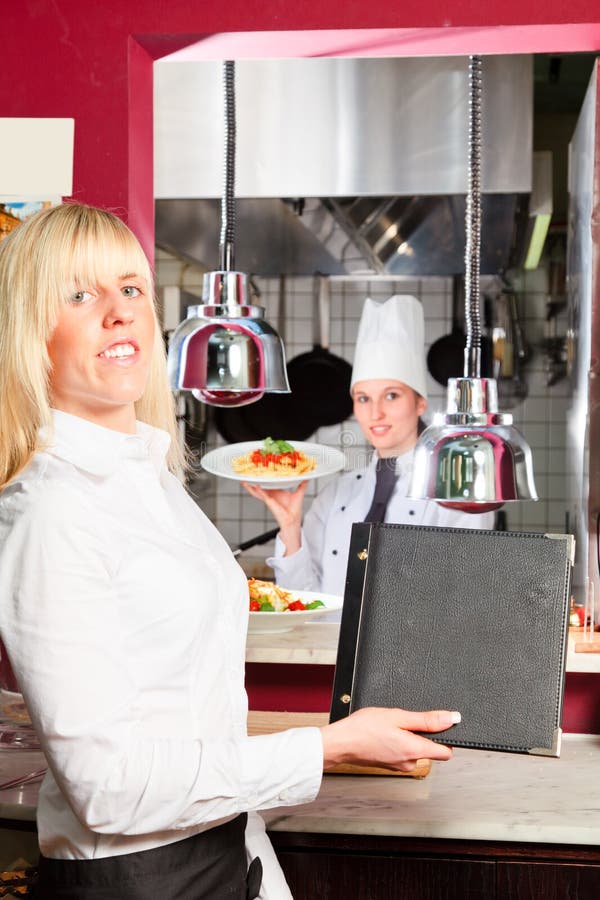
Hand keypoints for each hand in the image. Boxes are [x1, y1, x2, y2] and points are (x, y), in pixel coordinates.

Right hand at [242, 482, 307, 554]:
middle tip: (247, 475)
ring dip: (250, 487)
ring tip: (244, 480)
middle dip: (252, 482)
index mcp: (276, 493)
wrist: (293, 519)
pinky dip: (258, 490)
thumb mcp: (299, 493)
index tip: (259, 472)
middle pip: (258, 488)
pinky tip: (256, 485)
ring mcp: (269, 499)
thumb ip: (302, 485)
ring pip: (256, 491)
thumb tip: (307, 478)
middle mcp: (271, 495)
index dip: (263, 479)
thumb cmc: (294, 510)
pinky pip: (262, 495)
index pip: (268, 485)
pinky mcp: (269, 502)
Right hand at [320, 707, 459, 772]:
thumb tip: (451, 719)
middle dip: (421, 733)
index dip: (446, 737)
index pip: (446, 752)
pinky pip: (402, 752)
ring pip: (414, 749)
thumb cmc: (363, 729)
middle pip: (429, 748)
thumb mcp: (398, 716)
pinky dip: (397, 741)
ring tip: (389, 725)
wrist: (340, 743)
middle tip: (402, 720)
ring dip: (407, 736)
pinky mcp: (389, 764)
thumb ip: (427, 719)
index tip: (438, 725)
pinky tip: (383, 733)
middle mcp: (409, 763)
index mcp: (415, 751)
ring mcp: (399, 766)